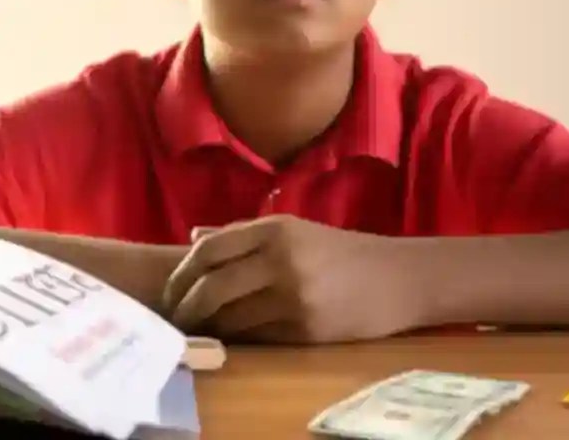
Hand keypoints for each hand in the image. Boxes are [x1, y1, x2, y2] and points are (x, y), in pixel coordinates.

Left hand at [161, 215, 406, 343]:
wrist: (397, 279)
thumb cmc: (340, 253)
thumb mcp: (294, 231)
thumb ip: (243, 234)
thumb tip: (194, 237)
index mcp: (275, 229)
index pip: (209, 250)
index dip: (181, 273)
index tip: (171, 288)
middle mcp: (281, 260)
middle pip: (211, 287)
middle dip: (185, 307)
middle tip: (176, 318)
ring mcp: (293, 297)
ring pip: (229, 317)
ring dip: (208, 327)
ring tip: (200, 328)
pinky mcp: (305, 329)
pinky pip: (256, 337)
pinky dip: (237, 338)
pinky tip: (232, 336)